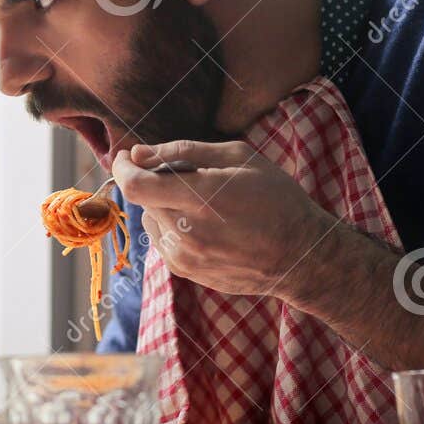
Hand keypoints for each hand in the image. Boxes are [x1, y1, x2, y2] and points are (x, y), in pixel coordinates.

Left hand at [112, 139, 333, 298]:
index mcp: (200, 199)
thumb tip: (138, 154)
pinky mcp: (186, 272)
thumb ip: (183, 152)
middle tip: (183, 174)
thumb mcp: (238, 157)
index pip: (135, 185)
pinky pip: (162, 240)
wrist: (300, 255)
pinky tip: (204, 223)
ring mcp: (184, 257)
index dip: (123, 167)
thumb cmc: (276, 198)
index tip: (127, 155)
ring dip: (163, 205)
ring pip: (150, 220)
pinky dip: (173, 226)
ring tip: (202, 202)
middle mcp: (187, 232)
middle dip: (151, 181)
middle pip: (142, 200)